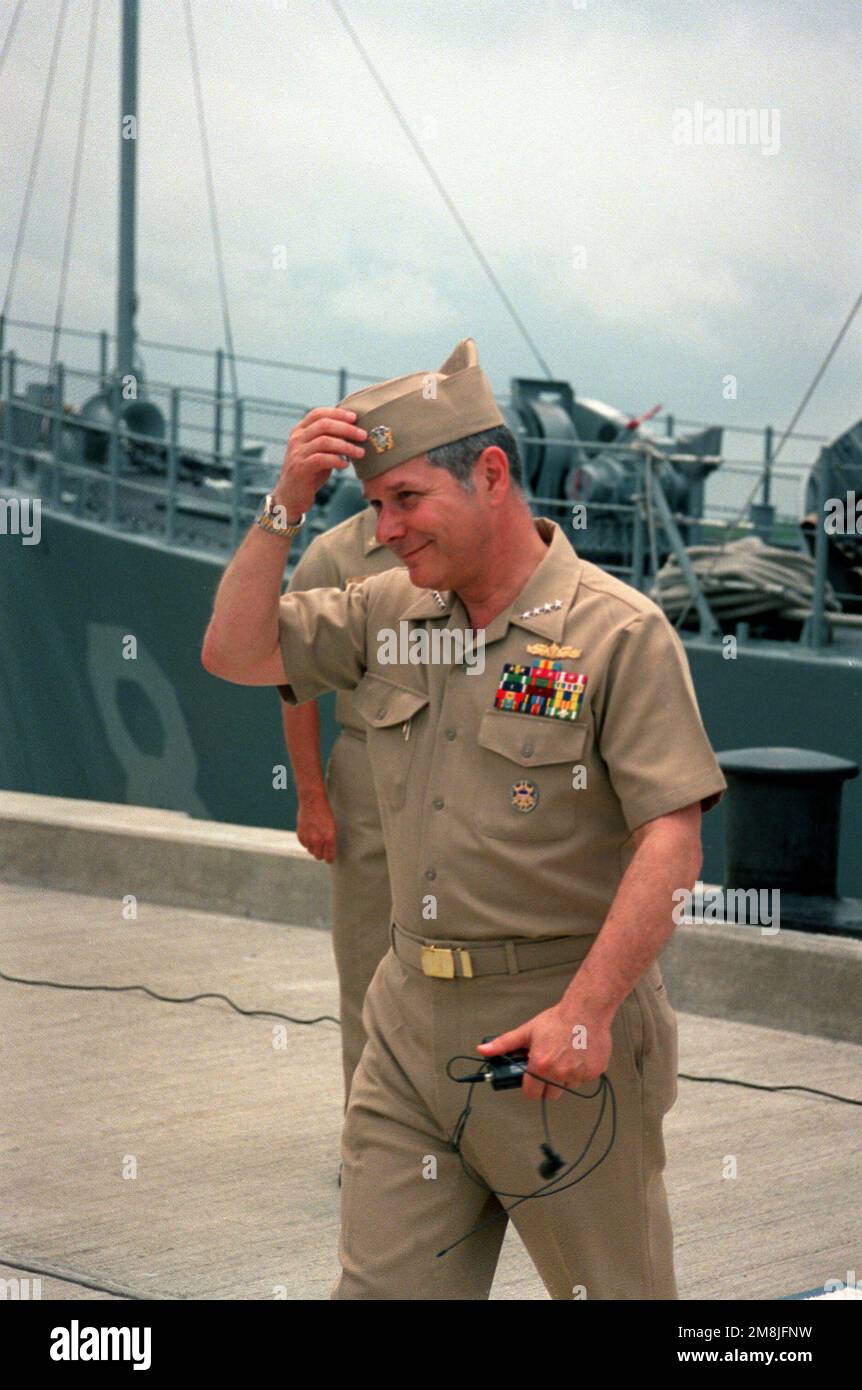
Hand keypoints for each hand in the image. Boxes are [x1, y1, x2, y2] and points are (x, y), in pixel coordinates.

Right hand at [273, 407, 366, 518]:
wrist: (290, 496)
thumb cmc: (309, 474)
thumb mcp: (319, 453)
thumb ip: (331, 441)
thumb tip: (354, 432)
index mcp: (300, 431)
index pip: (318, 413)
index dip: (337, 413)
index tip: (355, 417)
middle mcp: (297, 439)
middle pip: (324, 424)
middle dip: (346, 428)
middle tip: (363, 435)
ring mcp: (297, 453)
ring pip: (324, 441)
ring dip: (346, 446)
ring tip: (360, 453)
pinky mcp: (300, 468)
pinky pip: (321, 459)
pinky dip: (336, 460)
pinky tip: (345, 465)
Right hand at [295, 792, 336, 863]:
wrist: (312, 801)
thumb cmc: (325, 813)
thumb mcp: (332, 826)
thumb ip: (330, 840)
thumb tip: (328, 852)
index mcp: (329, 838)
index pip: (329, 857)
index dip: (330, 859)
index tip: (330, 859)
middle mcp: (318, 840)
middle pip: (318, 856)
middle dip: (321, 854)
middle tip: (323, 848)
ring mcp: (308, 838)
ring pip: (310, 851)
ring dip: (313, 847)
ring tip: (316, 838)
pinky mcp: (300, 835)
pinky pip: (304, 845)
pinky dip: (306, 842)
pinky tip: (310, 834)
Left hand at [476, 998, 613, 1101]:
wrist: (586, 1010)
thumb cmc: (558, 1020)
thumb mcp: (528, 1031)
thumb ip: (504, 1044)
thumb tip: (483, 1050)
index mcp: (541, 1066)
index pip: (531, 1094)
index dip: (529, 1087)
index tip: (531, 1080)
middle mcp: (560, 1073)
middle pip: (550, 1095)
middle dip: (547, 1085)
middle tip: (548, 1067)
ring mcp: (578, 1074)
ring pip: (568, 1087)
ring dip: (565, 1077)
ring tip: (565, 1056)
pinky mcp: (594, 1072)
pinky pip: (583, 1079)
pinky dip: (580, 1070)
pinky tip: (578, 1054)